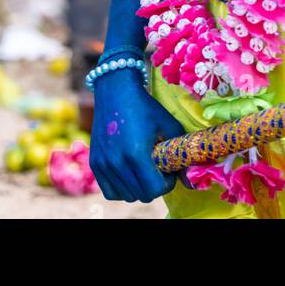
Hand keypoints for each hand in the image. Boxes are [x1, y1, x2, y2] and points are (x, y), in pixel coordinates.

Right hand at [89, 70, 184, 202]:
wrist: (115, 90)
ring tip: (144, 171)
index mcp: (136, 153)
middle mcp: (117, 162)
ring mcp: (103, 164)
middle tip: (158, 171)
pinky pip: (110, 191)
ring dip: (138, 188)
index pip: (155, 189)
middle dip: (154, 186)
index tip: (169, 171)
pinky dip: (122, 189)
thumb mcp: (168, 124)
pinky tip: (129, 175)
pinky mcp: (95, 163)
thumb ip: (180, 151)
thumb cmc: (145, 106)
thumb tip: (189, 176)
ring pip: (126, 195)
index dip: (167, 183)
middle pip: (141, 195)